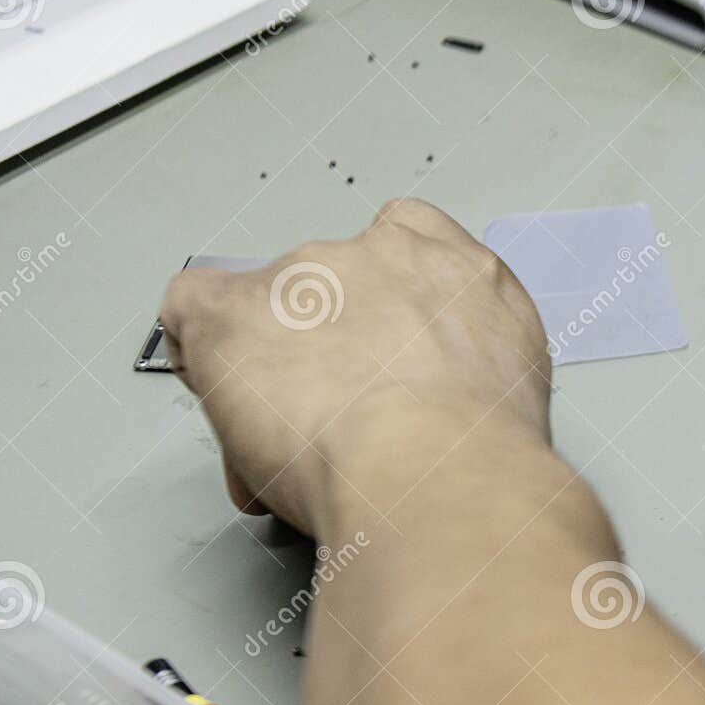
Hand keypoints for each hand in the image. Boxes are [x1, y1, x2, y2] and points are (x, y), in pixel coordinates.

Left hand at [160, 199, 550, 534]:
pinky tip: (219, 389)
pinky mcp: (233, 311)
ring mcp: (305, 275)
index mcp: (459, 270)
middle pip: (333, 284)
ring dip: (271, 363)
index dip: (383, 288)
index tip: (378, 334)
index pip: (410, 236)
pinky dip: (197, 349)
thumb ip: (468, 369)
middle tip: (338, 413)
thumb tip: (431, 399)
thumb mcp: (512, 393)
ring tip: (292, 435)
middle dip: (327, 342)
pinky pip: (192, 306)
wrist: (430, 468)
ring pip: (267, 309)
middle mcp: (382, 255)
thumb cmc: (477, 451)